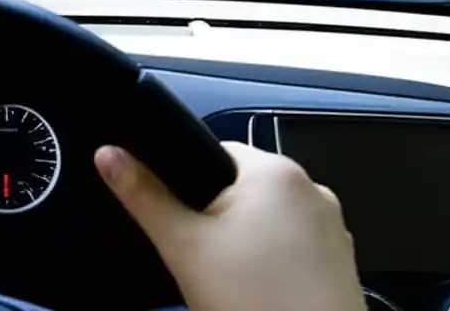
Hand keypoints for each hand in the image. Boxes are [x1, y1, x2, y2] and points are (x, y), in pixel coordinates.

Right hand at [95, 142, 363, 310]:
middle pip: (242, 189)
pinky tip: (262, 290)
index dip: (189, 185)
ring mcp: (333, 225)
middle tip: (207, 259)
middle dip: (219, 219)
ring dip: (248, 241)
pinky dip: (275, 262)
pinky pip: (295, 245)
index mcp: (274, 170)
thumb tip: (108, 154)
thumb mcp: (183, 245)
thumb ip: (143, 195)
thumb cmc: (251, 299)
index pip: (216, 154)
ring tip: (236, 280)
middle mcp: (312, 188)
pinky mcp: (342, 258)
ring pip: (269, 220)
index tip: (185, 223)